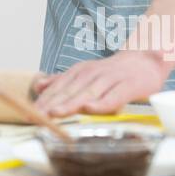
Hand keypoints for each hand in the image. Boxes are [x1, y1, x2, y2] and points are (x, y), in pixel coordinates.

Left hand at [31, 51, 168, 116]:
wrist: (145, 60)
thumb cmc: (113, 72)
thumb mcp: (85, 72)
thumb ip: (64, 80)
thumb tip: (39, 86)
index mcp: (81, 72)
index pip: (59, 87)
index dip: (44, 100)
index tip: (29, 112)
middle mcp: (92, 74)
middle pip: (69, 91)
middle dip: (51, 104)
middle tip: (36, 115)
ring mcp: (109, 79)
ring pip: (87, 93)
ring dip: (70, 104)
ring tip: (54, 113)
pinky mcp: (127, 86)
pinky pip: (113, 97)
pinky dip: (101, 103)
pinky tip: (89, 109)